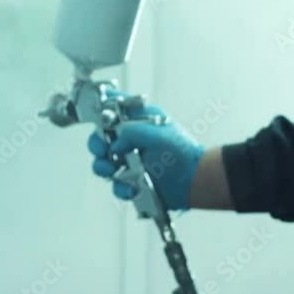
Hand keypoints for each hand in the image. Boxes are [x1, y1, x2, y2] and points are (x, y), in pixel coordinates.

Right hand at [87, 97, 204, 209]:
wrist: (196, 183)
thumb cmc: (184, 154)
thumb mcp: (160, 134)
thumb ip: (133, 132)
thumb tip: (114, 145)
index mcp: (138, 119)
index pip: (113, 105)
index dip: (100, 107)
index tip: (98, 118)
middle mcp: (130, 138)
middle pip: (99, 136)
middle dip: (97, 143)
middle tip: (103, 150)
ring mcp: (128, 160)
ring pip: (102, 161)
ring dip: (103, 166)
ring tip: (113, 170)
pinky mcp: (130, 180)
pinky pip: (115, 184)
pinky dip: (120, 187)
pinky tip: (132, 188)